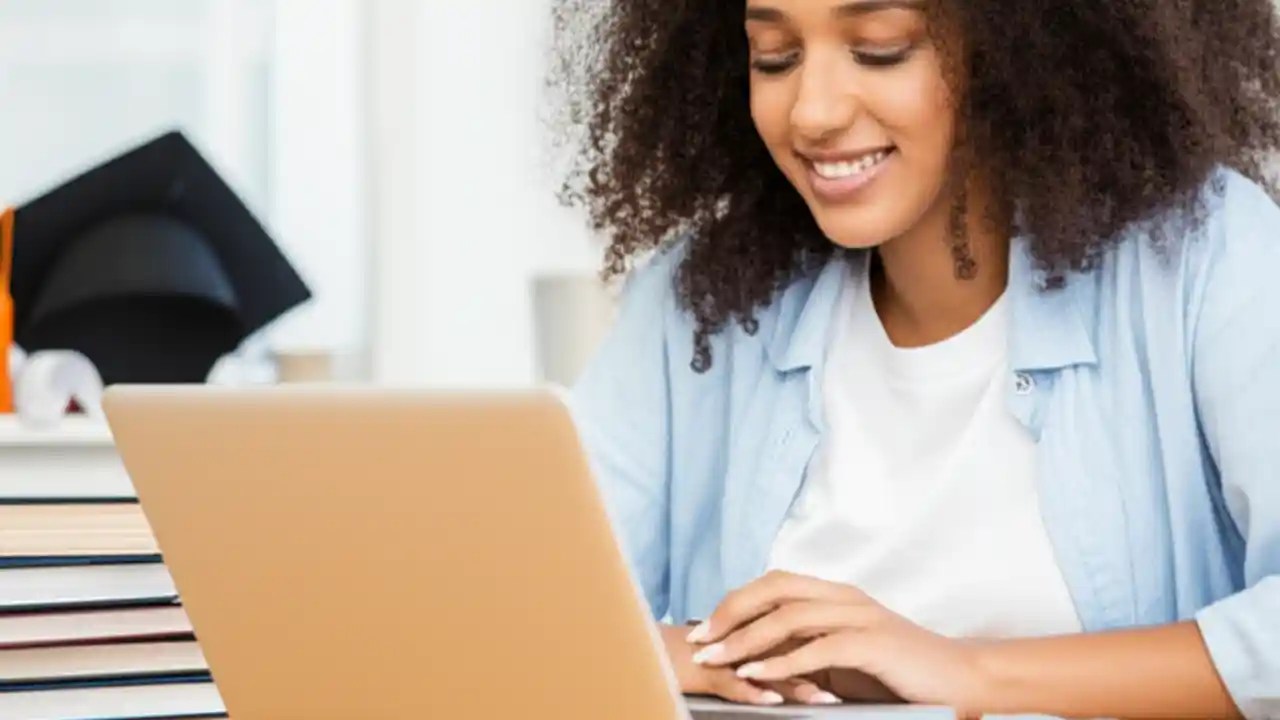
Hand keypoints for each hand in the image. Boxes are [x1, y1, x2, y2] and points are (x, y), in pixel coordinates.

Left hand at [686, 572, 990, 715]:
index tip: (704, 628)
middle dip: (731, 614)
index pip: (773, 585)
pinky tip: (756, 675)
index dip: (735, 602)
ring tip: (718, 660)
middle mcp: (843, 596)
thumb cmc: (896, 672)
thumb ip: (803, 649)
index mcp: (834, 594)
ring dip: (746, 639)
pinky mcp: (871, 643)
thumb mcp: (840, 658)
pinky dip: (781, 662)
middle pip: (773, 590)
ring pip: (789, 617)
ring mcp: (858, 616)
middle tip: (700, 641)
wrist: (958, 680)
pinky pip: (816, 648)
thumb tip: (754, 657)